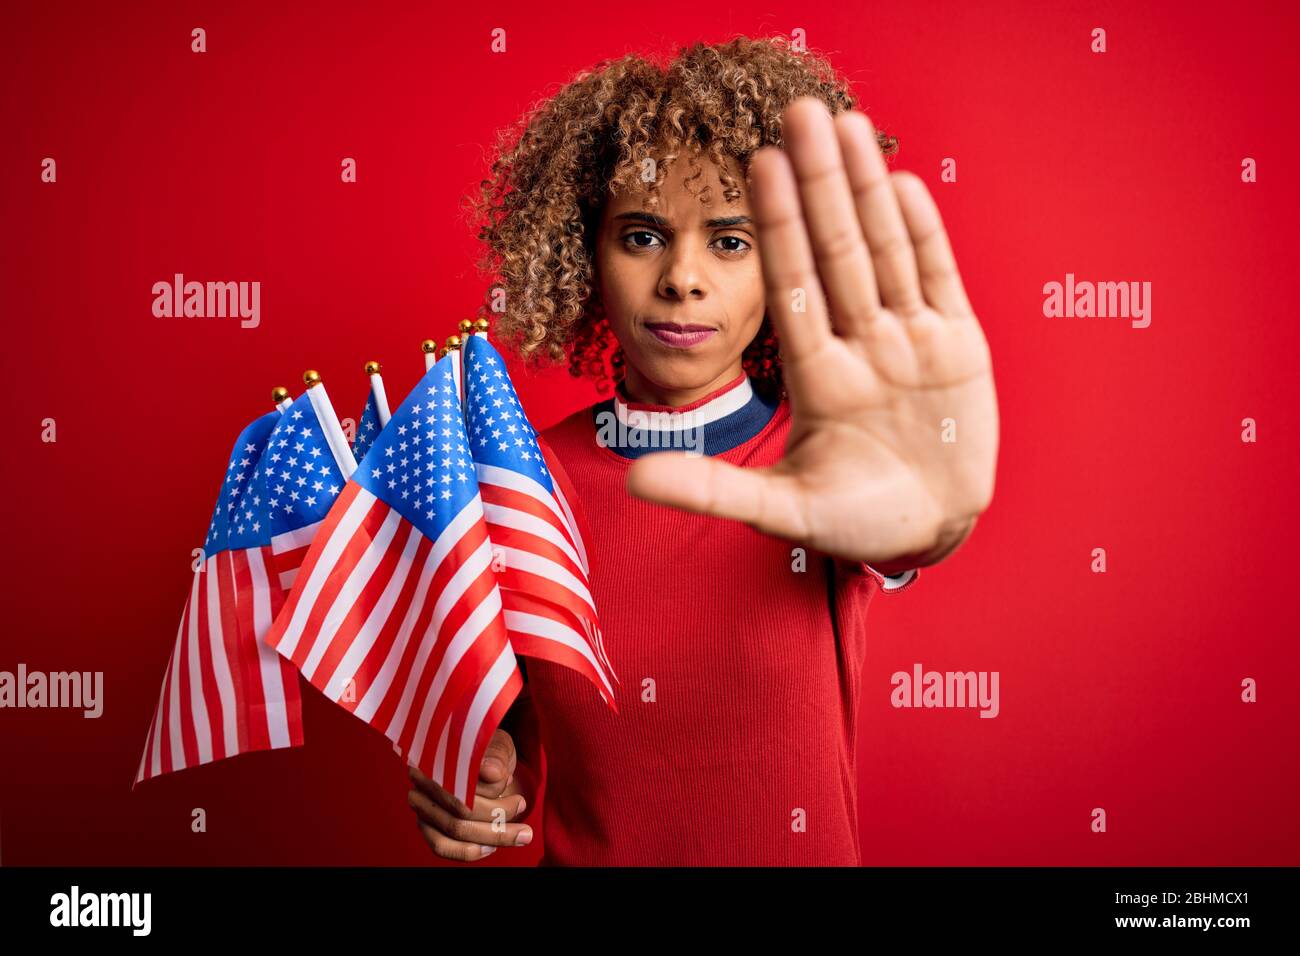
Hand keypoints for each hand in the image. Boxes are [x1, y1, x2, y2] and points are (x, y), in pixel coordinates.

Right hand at [406, 728, 532, 861]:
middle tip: (523, 808)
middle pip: (458, 809)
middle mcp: (421, 780)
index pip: (460, 780)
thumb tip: (492, 773)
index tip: (514, 789)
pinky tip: (491, 847)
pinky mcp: (427, 825)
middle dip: (498, 816)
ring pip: (454, 831)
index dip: (490, 789)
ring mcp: (422, 804)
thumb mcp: (497, 743)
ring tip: (521, 833)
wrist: (485, 761)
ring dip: (492, 837)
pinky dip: (469, 851)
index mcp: (434, 753)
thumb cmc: (489, 750)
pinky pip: (442, 846)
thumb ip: (495, 755)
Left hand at [626, 97, 998, 566]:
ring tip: (847, 125)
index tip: (755, 163)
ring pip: (885, 251)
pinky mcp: (958, 347)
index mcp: (814, 376)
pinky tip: (901, 183)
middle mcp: (858, 345)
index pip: (792, 285)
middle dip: (818, 184)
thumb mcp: (783, 511)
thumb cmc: (854, 524)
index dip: (776, 226)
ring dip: (867, 190)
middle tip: (800, 110)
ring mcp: (908, 341)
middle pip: (836, 250)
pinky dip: (924, 235)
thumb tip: (633, 482)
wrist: (930, 533)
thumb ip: (713, 489)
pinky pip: (938, 279)